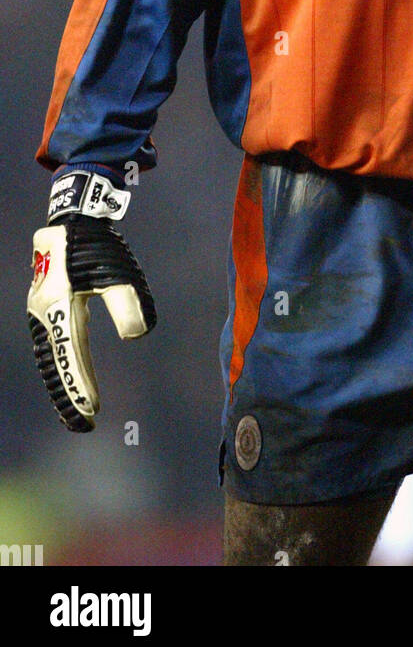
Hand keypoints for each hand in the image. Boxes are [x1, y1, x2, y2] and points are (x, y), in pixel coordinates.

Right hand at [27, 173, 155, 430]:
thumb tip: (136, 337)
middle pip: (54, 364)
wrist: (73, 220)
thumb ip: (128, 304)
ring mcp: (42, 311)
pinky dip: (60, 366)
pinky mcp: (47, 307)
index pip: (70, 358)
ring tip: (77, 411)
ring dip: (62, 384)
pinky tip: (71, 377)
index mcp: (58, 308)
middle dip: (68, 395)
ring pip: (50, 357)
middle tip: (83, 426)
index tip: (93, 413)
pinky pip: (51, 345)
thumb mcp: (119, 272)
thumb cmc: (98, 245)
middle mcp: (44, 313)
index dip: (81, 387)